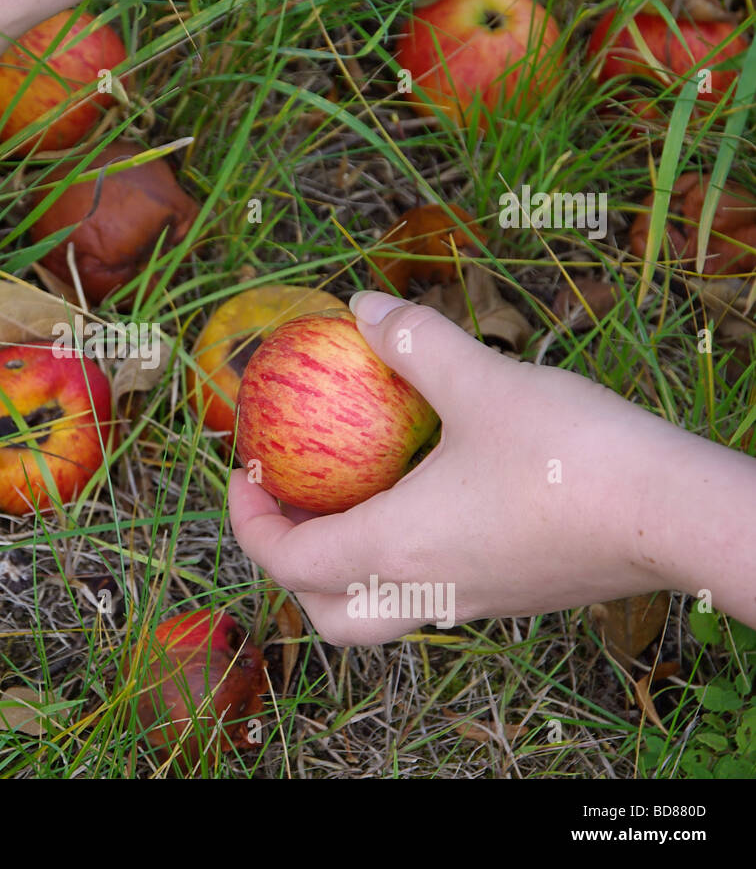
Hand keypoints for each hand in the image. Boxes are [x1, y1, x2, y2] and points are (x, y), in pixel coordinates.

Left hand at [229, 290, 753, 644]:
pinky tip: (421, 500)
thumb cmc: (572, 454)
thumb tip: (361, 305)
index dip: (248, 523)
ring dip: (341, 569)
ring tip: (347, 501)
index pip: (288, 563)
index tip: (243, 476)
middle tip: (290, 505)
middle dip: (289, 567)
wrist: (676, 517)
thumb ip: (412, 340)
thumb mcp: (482, 380)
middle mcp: (422, 592)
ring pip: (375, 614)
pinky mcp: (507, 597)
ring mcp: (468, 603)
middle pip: (324, 612)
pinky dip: (394, 564)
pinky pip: (425, 598)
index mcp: (394, 549)